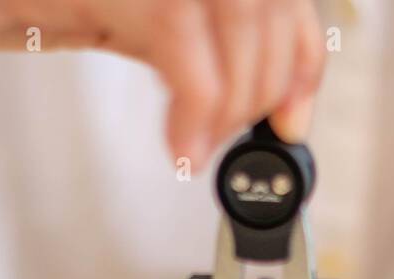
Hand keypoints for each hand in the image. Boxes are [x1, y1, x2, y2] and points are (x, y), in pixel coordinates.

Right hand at [0, 0, 325, 161]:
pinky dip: (195, 102)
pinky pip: (178, 36)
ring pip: (239, 11)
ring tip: (195, 146)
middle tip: (230, 143)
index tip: (289, 115)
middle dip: (266, 88)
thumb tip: (228, 88)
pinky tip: (177, 148)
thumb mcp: (94, 16)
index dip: (299, 55)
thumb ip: (162, 36)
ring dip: (234, 98)